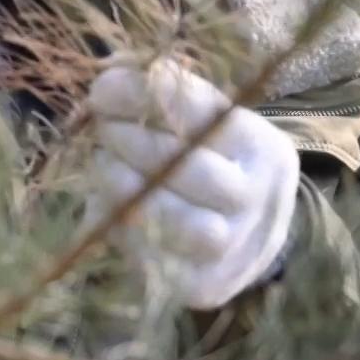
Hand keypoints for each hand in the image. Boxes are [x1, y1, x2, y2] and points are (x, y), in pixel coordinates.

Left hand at [82, 58, 299, 309]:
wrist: (254, 236)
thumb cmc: (216, 161)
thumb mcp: (206, 120)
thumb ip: (161, 92)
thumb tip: (108, 73)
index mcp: (258, 145)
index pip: (198, 112)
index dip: (143, 95)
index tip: (103, 87)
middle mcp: (255, 198)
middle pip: (182, 165)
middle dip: (128, 138)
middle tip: (101, 124)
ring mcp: (233, 248)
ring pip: (167, 216)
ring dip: (121, 184)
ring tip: (104, 164)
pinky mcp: (205, 286)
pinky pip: (149, 255)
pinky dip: (119, 225)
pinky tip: (110, 204)